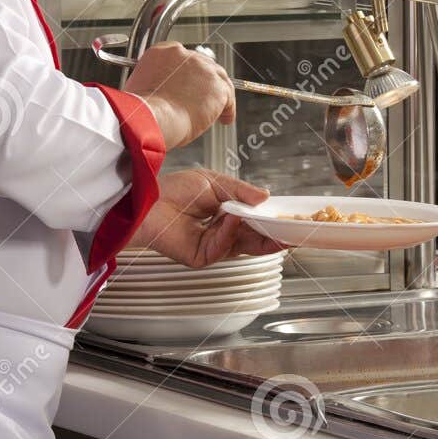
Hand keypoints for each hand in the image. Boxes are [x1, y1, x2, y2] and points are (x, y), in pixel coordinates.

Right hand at [123, 42, 235, 148]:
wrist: (152, 117)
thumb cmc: (143, 110)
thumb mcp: (140, 86)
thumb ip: (155, 83)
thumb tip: (161, 93)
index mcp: (163, 52)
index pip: (183, 57)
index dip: (189, 73)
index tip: (189, 84)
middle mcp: (185, 55)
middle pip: (204, 65)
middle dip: (205, 82)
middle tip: (205, 97)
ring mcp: (204, 69)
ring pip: (218, 79)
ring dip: (218, 94)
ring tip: (219, 109)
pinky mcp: (217, 87)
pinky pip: (228, 97)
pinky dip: (228, 109)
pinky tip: (225, 118)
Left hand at [125, 169, 285, 267]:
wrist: (145, 201)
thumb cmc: (172, 190)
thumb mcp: (213, 182)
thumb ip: (240, 190)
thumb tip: (265, 196)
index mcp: (225, 216)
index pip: (254, 223)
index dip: (270, 223)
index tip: (288, 220)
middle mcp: (220, 234)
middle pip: (253, 239)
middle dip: (272, 235)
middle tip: (291, 230)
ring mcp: (212, 247)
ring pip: (242, 246)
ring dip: (258, 236)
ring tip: (273, 225)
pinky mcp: (201, 256)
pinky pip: (222, 247)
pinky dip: (229, 233)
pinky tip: (234, 219)